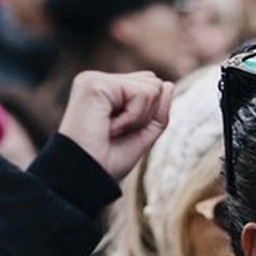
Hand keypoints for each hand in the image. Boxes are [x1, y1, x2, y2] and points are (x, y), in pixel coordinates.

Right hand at [57, 70, 173, 181]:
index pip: (150, 87)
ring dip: (138, 118)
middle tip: (118, 132)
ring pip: (151, 87)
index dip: (148, 116)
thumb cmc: (108, 161)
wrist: (86, 176)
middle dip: (145, 116)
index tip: (123, 134)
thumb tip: (168, 84)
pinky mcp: (95, 83)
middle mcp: (99, 80)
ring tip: (113, 130)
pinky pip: (141, 93)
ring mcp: (95, 79)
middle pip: (154, 84)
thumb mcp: (142, 135)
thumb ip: (157, 111)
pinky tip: (111, 126)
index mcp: (108, 91)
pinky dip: (134, 117)